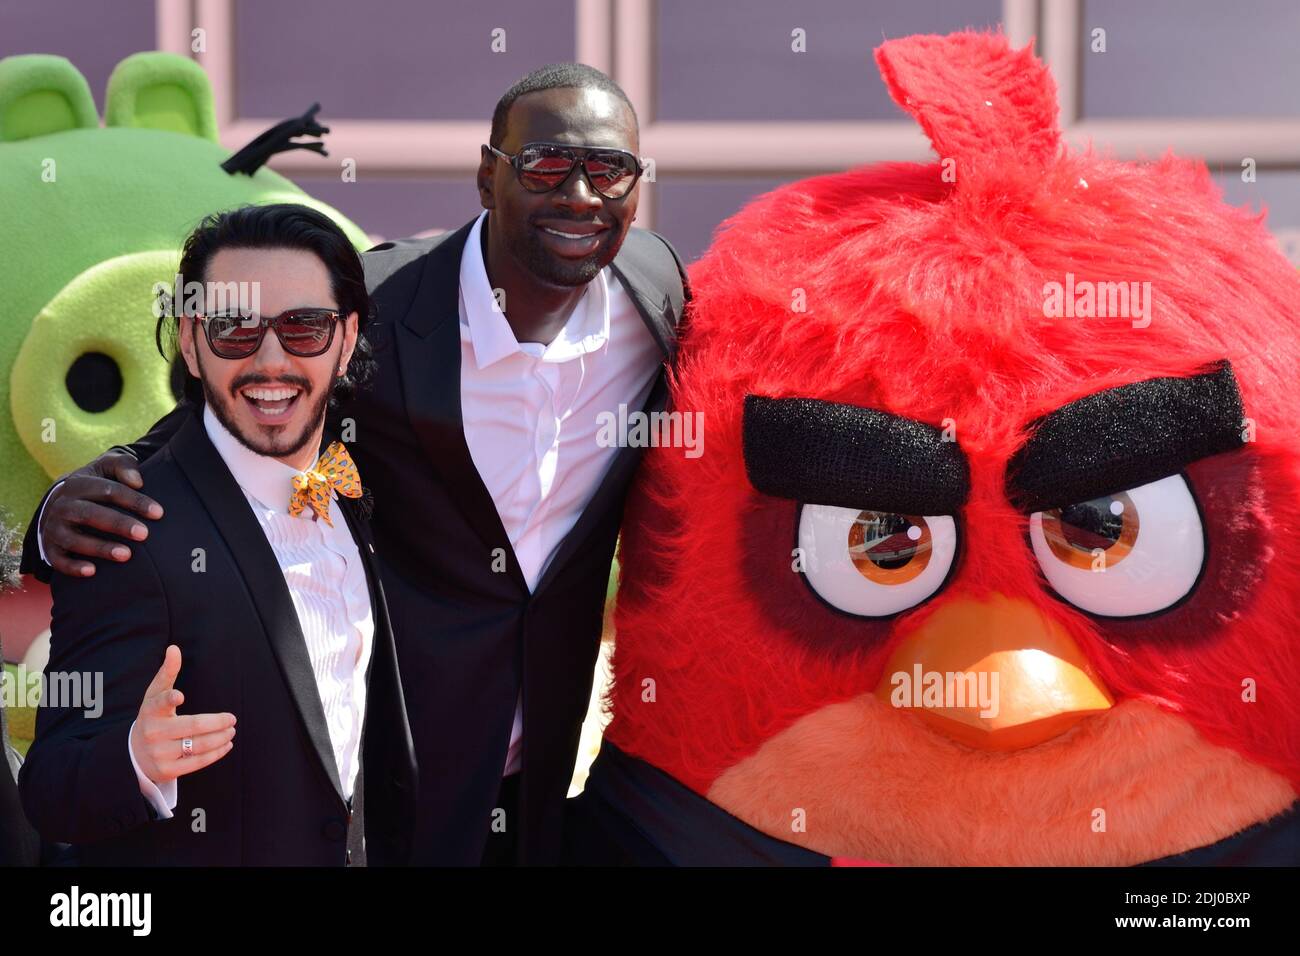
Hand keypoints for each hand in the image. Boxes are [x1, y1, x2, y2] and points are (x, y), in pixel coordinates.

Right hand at [40, 450, 163, 576]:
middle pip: (90, 514)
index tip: (158, 513)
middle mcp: (63, 505)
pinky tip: (92, 571)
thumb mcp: (107, 467)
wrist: (61, 501)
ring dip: (100, 548)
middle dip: (118, 524)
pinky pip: (57, 560)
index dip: (134, 501)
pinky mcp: (50, 548)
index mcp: (79, 484)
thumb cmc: (96, 484)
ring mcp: (54, 528)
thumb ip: (123, 466)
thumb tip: (137, 481)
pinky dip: (72, 567)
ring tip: (126, 555)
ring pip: (74, 539)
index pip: (108, 490)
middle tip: (144, 534)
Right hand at [129, 645, 235, 784]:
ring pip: (199, 745)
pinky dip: (216, 753)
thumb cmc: (152, 717)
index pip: (159, 703)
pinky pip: (197, 762)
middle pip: (193, 726)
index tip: (179, 696)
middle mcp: (153, 733)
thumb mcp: (154, 695)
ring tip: (231, 731)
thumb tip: (174, 648)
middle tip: (232, 718)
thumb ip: (167, 673)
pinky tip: (226, 745)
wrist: (134, 754)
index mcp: (150, 711)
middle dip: (217, 722)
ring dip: (221, 737)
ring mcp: (159, 753)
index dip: (169, 699)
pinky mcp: (168, 770)